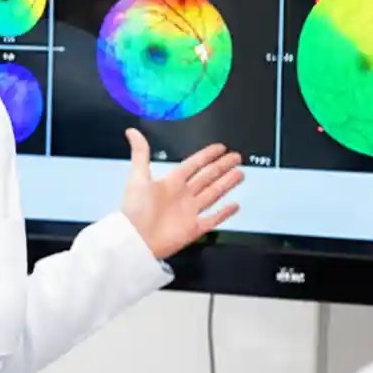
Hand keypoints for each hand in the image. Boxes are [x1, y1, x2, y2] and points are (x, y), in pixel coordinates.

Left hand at [120, 128, 243, 258]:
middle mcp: (183, 195)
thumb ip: (140, 153)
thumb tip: (132, 132)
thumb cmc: (134, 210)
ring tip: (240, 174)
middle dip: (223, 166)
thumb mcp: (138, 176)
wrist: (135, 240)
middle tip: (236, 157)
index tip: (221, 148)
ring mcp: (190, 212)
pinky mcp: (194, 229)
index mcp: (171, 182)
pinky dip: (224, 213)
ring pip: (213, 194)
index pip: (195, 164)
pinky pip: (213, 219)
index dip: (208, 155)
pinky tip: (234, 205)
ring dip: (227, 184)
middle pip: (208, 177)